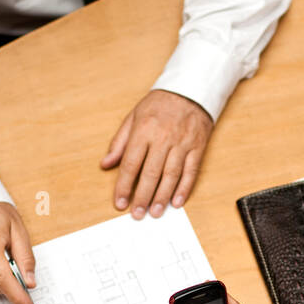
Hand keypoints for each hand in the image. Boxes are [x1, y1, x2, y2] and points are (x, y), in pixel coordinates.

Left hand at [103, 90, 212, 217]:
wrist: (190, 89)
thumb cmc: (159, 105)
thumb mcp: (133, 117)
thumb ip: (119, 143)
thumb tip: (106, 164)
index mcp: (144, 130)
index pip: (130, 163)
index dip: (123, 186)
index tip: (119, 203)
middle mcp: (163, 138)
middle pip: (151, 173)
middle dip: (142, 196)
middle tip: (137, 214)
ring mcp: (182, 143)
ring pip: (171, 175)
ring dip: (162, 196)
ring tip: (154, 212)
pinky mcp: (197, 147)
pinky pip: (191, 171)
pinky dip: (184, 188)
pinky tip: (176, 202)